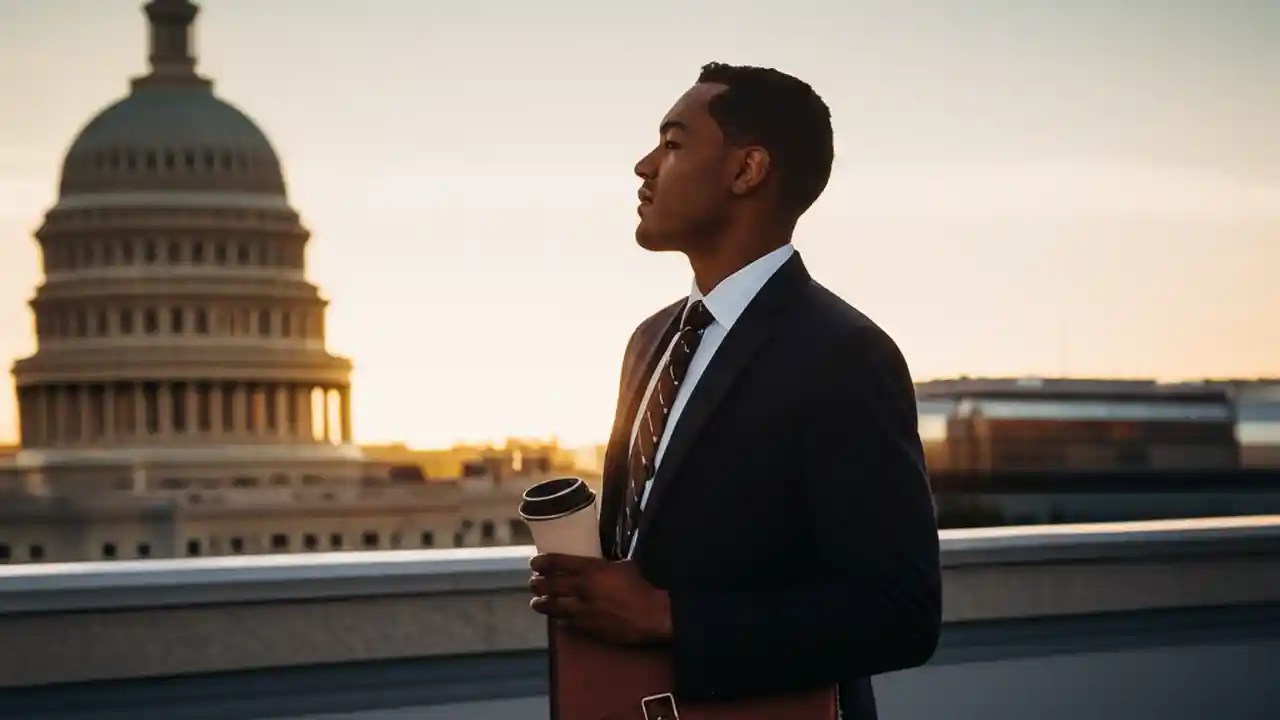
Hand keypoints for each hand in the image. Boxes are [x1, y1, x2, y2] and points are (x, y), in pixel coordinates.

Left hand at [528, 553, 672, 645]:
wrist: (650, 615)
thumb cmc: (640, 586)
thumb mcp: (622, 566)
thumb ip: (603, 565)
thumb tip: (594, 564)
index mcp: (590, 569)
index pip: (556, 563)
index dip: (541, 562)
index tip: (534, 563)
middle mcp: (581, 589)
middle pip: (547, 585)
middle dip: (536, 584)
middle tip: (534, 583)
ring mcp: (581, 610)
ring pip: (551, 606)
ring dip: (540, 603)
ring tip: (536, 602)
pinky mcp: (584, 627)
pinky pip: (563, 622)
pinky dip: (558, 618)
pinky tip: (557, 616)